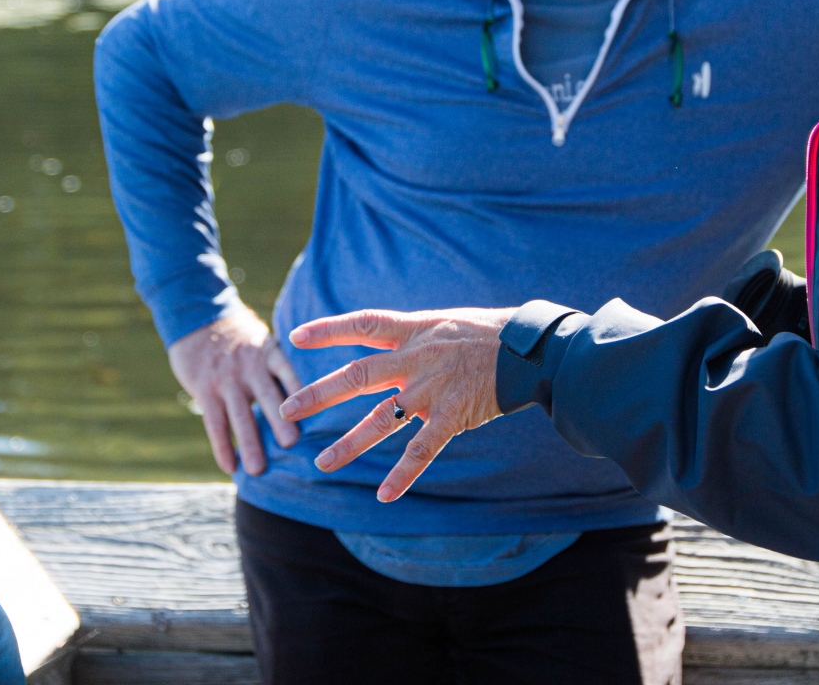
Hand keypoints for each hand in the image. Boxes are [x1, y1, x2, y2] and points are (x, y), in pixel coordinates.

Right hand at [168, 307, 302, 474]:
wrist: (197, 318)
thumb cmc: (241, 338)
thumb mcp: (264, 342)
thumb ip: (282, 368)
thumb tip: (313, 400)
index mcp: (270, 353)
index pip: (289, 373)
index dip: (302, 393)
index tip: (318, 414)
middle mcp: (250, 367)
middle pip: (268, 397)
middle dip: (280, 421)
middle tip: (293, 446)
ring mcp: (226, 379)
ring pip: (239, 415)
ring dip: (248, 443)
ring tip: (257, 470)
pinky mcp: (204, 389)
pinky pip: (214, 422)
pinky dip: (222, 445)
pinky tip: (229, 467)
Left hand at [279, 307, 514, 501]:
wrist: (531, 350)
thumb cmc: (491, 335)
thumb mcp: (446, 323)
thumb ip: (415, 338)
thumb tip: (388, 344)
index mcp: (415, 331)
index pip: (364, 324)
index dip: (330, 329)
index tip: (296, 336)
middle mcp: (417, 359)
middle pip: (358, 376)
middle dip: (319, 394)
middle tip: (286, 411)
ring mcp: (432, 389)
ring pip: (381, 420)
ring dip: (349, 443)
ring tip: (321, 462)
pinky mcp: (452, 416)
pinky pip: (422, 449)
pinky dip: (403, 473)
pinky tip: (384, 494)